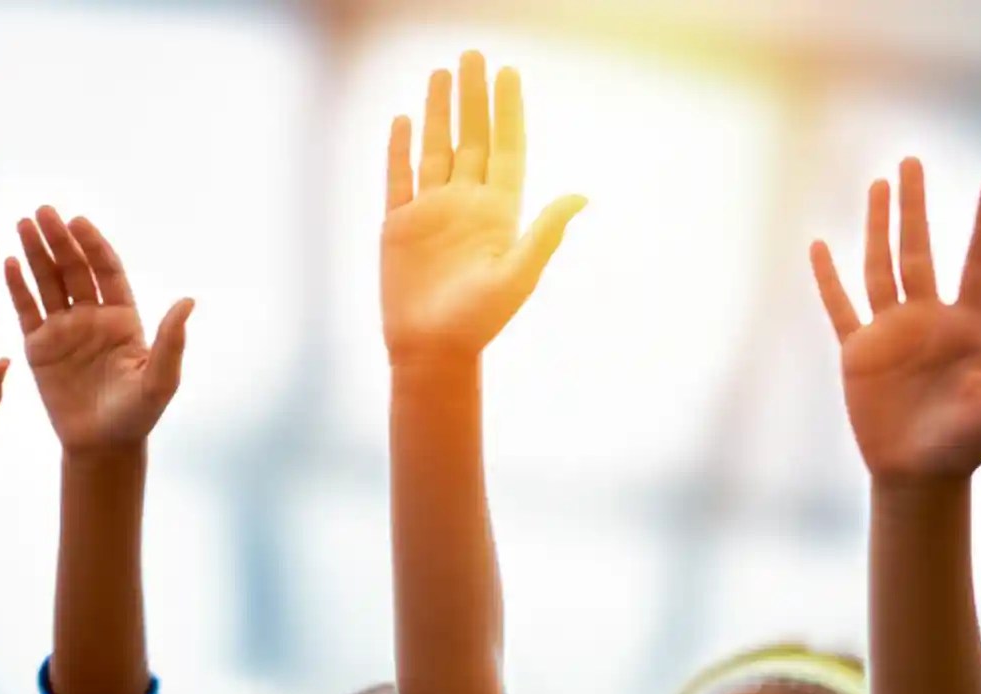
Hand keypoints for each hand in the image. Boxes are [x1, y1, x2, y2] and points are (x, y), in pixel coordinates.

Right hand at [5, 206, 193, 452]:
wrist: (103, 444)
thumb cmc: (137, 414)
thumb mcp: (160, 379)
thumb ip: (172, 341)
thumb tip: (188, 301)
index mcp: (124, 318)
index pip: (106, 271)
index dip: (93, 246)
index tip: (78, 221)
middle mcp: (94, 317)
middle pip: (74, 269)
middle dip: (59, 240)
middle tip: (42, 211)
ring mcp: (65, 329)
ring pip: (48, 282)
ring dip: (35, 253)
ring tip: (20, 223)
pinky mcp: (40, 346)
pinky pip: (27, 309)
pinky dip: (17, 287)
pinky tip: (7, 263)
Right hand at [381, 50, 586, 363]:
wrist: (432, 350)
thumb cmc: (480, 319)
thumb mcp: (519, 274)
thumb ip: (545, 232)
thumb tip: (581, 195)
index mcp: (499, 212)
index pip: (505, 149)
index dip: (507, 111)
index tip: (508, 73)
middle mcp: (467, 204)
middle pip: (470, 139)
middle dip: (472, 97)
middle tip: (471, 55)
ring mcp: (432, 212)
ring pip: (436, 149)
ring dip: (438, 112)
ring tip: (439, 74)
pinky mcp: (400, 225)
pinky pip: (400, 178)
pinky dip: (400, 149)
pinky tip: (403, 120)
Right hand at [811, 157, 980, 482]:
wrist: (918, 472)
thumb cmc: (968, 443)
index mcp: (968, 326)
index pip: (977, 262)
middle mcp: (928, 319)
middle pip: (919, 250)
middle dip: (915, 206)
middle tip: (910, 162)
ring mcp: (890, 331)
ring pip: (880, 266)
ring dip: (877, 227)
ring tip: (876, 186)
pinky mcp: (858, 351)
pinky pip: (840, 306)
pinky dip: (828, 277)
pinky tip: (820, 246)